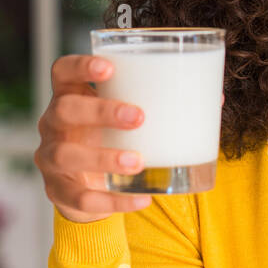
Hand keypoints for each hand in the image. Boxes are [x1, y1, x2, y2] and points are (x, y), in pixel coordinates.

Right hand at [34, 54, 152, 222]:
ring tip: (137, 162)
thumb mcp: (125, 120)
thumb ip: (162, 106)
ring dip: (103, 158)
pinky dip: (112, 201)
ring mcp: (51, 158)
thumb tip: (216, 98)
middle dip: (101, 111)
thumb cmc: (111, 140)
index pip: (63, 71)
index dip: (80, 66)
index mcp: (71, 97)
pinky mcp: (58, 191)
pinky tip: (140, 199)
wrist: (87, 189)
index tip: (109, 67)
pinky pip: (80, 198)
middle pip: (65, 109)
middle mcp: (53, 124)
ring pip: (66, 155)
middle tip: (139, 117)